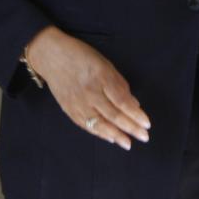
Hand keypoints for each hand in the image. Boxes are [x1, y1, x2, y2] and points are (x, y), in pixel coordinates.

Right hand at [24, 26, 150, 150]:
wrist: (51, 56)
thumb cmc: (81, 56)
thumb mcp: (104, 63)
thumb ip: (119, 84)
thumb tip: (133, 104)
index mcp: (101, 77)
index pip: (122, 101)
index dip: (135, 114)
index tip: (147, 124)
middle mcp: (90, 92)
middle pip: (113, 115)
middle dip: (130, 128)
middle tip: (144, 137)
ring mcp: (78, 103)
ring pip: (100, 124)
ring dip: (116, 135)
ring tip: (128, 143)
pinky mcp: (69, 110)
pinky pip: (86, 125)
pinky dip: (99, 133)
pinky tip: (110, 138)